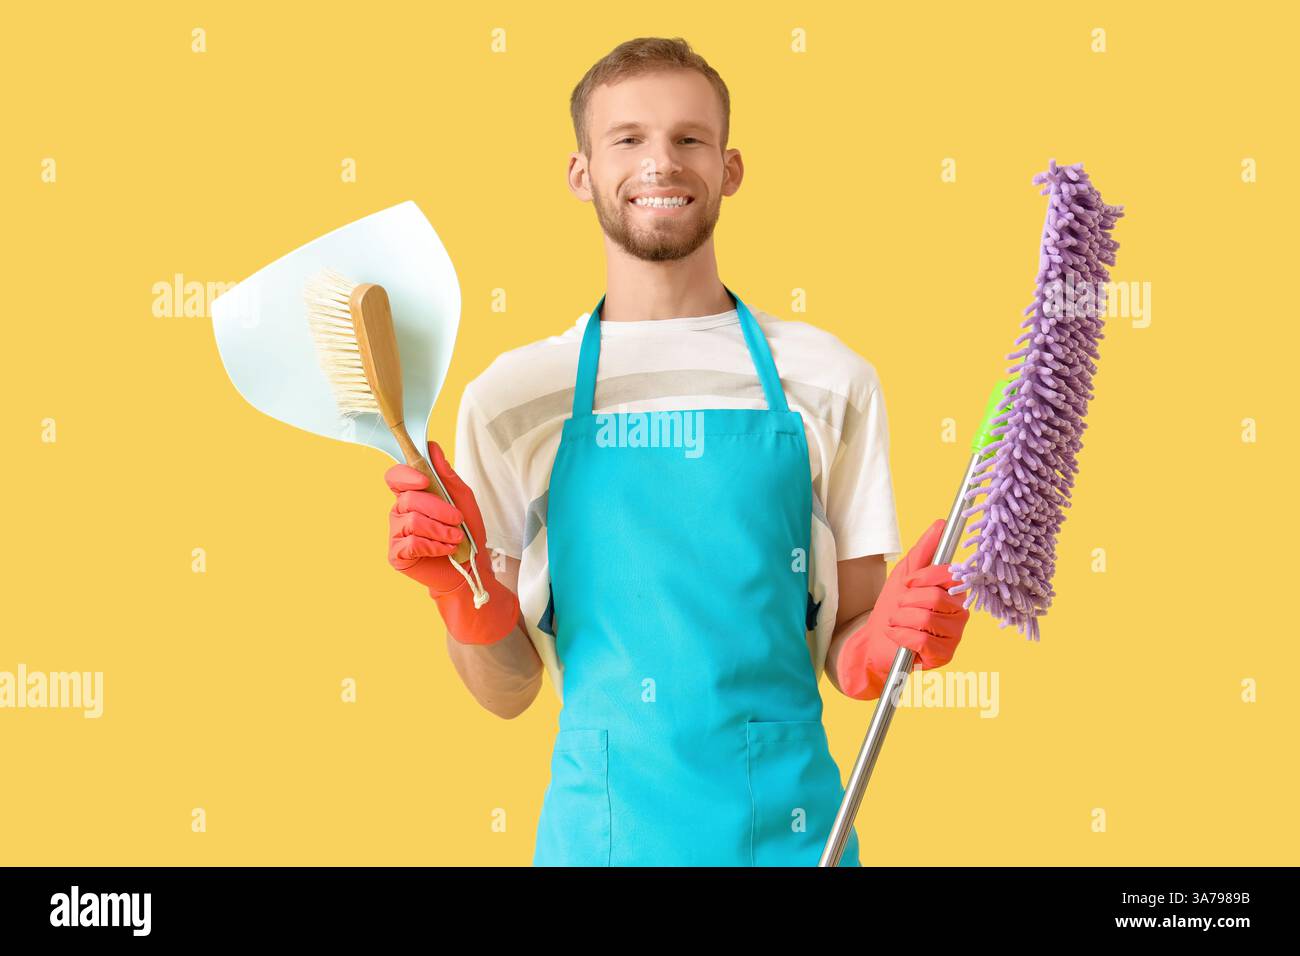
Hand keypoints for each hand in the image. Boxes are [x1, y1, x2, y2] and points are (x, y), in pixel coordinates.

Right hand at [385, 440, 481, 596]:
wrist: (470, 567)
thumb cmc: (466, 531)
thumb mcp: (462, 499)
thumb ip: (447, 475)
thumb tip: (433, 447)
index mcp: (411, 495)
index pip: (395, 477)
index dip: (406, 476)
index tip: (426, 481)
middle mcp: (399, 512)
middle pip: (409, 499)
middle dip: (439, 510)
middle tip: (457, 521)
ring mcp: (396, 534)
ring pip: (413, 521)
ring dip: (441, 530)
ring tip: (455, 539)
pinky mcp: (397, 555)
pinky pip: (412, 543)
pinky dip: (435, 546)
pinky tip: (445, 550)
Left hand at [837, 518, 970, 699]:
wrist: (875, 642)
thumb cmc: (893, 607)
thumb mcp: (904, 574)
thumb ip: (924, 551)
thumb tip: (941, 524)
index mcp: (954, 592)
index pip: (949, 575)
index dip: (923, 577)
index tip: (908, 583)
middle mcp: (959, 613)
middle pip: (936, 597)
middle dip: (908, 600)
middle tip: (899, 607)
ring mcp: (953, 636)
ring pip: (927, 618)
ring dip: (901, 618)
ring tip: (896, 621)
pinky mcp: (943, 656)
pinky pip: (922, 640)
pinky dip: (901, 635)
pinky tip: (897, 636)